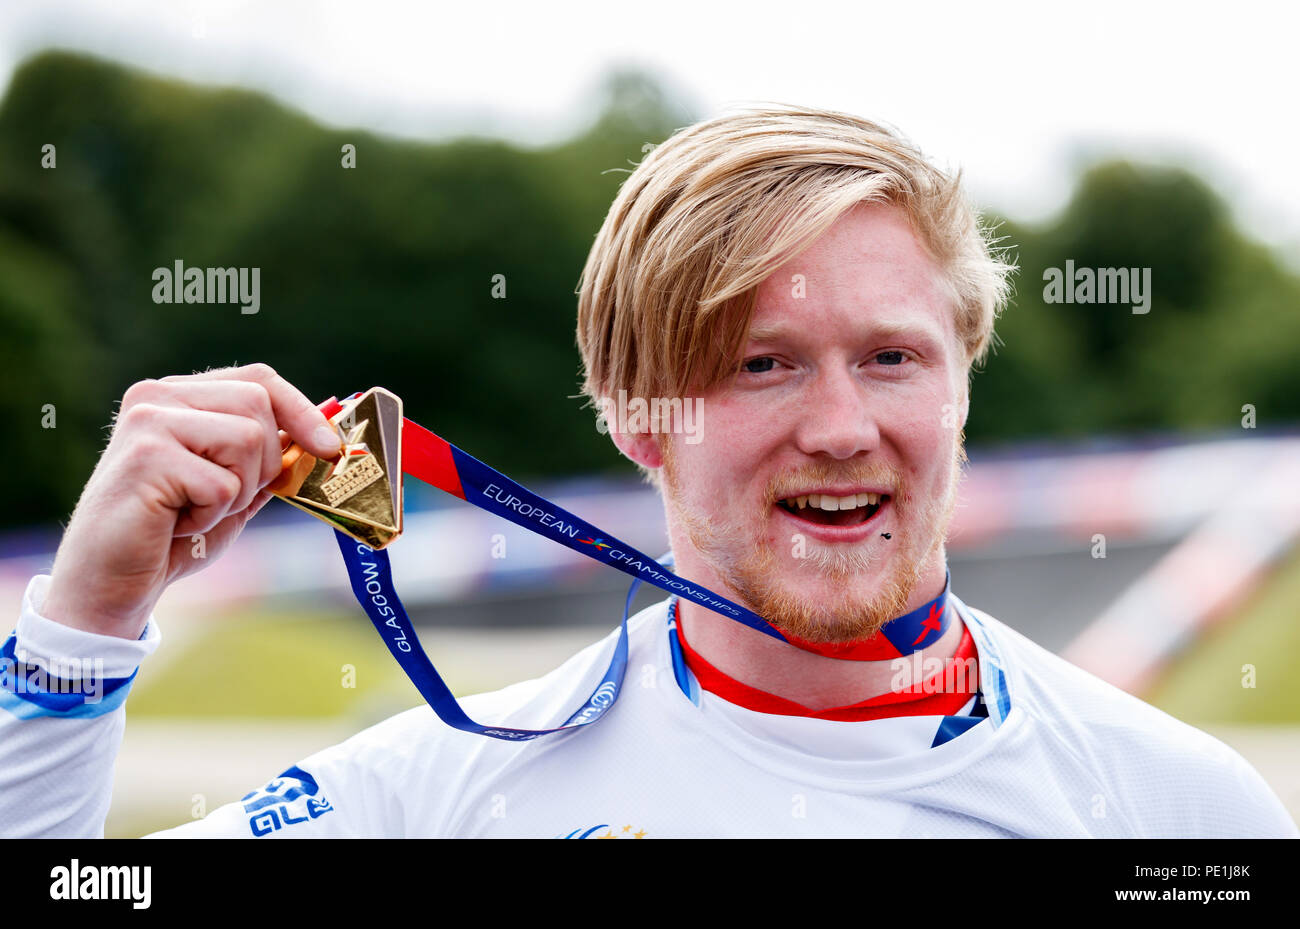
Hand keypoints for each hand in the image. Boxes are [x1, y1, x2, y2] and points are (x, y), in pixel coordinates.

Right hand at [41, 364, 342, 639]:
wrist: (111, 583)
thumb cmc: (172, 536)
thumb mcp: (235, 489)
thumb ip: (270, 459)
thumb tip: (326, 438)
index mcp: (180, 395)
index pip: (259, 379)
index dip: (303, 411)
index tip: (330, 448)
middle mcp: (158, 396)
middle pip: (260, 406)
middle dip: (265, 465)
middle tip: (225, 499)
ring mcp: (148, 421)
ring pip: (248, 440)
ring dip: (237, 492)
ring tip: (194, 510)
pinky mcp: (146, 457)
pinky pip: (223, 484)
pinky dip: (211, 516)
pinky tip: (175, 524)